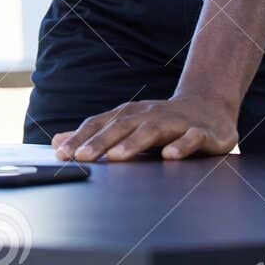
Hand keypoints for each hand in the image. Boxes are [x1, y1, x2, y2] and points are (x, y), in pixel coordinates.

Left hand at [51, 93, 238, 161]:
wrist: (207, 106)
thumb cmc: (161, 121)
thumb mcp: (126, 125)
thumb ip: (93, 135)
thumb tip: (57, 141)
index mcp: (129, 115)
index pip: (100, 124)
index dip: (80, 138)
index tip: (62, 154)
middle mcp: (148, 115)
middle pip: (121, 127)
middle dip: (100, 142)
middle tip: (82, 157)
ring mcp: (175, 122)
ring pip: (152, 131)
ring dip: (134, 143)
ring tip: (117, 157)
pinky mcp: (201, 131)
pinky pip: (191, 138)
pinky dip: (181, 145)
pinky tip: (169, 156)